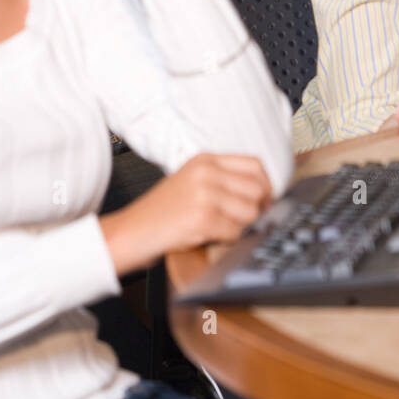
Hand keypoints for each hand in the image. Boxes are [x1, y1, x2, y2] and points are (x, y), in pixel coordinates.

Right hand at [99, 153, 273, 276]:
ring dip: (242, 226)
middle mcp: (207, 172)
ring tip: (222, 229)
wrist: (132, 231)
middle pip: (258, 188)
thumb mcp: (192, 181)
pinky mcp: (202, 218)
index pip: (255, 165)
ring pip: (250, 211)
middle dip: (258, 209)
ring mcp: (204, 194)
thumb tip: (263, 193)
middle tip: (247, 221)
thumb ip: (223, 179)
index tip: (263, 201)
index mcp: (206, 159)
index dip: (266, 186)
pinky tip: (211, 237)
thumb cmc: (163, 212)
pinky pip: (235, 231)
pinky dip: (229, 239)